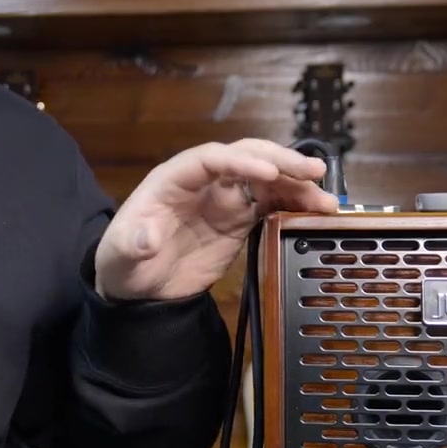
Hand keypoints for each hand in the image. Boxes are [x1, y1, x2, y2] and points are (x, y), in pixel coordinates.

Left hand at [94, 138, 338, 301]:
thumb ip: (132, 244)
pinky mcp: (238, 220)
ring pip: (265, 180)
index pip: (211, 159)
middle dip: (279, 161)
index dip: (241, 162)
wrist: (137, 289)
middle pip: (245, 158)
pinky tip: (316, 212)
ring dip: (296, 185)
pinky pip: (270, 205)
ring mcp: (224, 199)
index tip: (269, 172)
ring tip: (326, 199)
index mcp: (173, 180)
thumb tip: (147, 237)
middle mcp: (203, 182)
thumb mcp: (120, 256)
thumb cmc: (123, 263)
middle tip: (313, 172)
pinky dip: (294, 206)